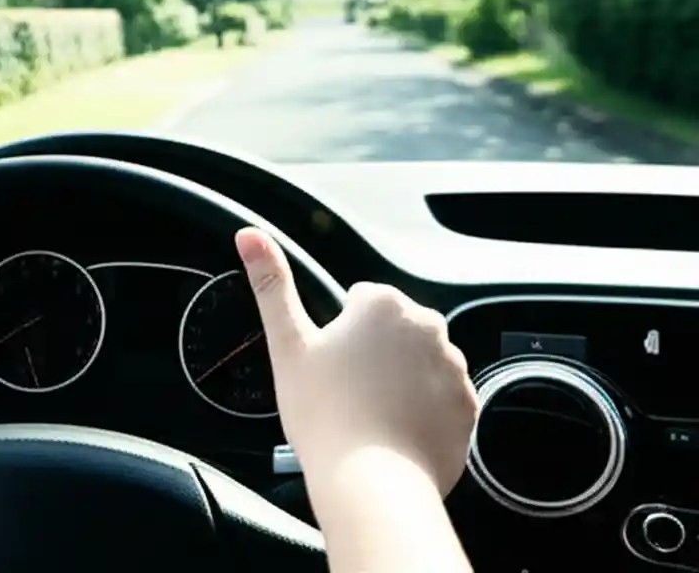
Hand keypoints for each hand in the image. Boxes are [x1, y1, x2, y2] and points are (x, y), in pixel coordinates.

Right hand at [235, 227, 477, 495]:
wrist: (370, 482)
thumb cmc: (324, 413)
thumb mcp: (287, 344)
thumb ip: (271, 283)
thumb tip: (248, 233)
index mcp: (383, 304)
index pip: (360, 300)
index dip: (339, 332)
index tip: (329, 364)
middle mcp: (427, 326)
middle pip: (392, 329)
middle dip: (373, 352)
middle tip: (346, 391)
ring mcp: (453, 367)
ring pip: (418, 362)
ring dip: (400, 379)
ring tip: (369, 414)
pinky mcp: (467, 405)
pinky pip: (441, 398)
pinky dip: (423, 410)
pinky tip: (395, 430)